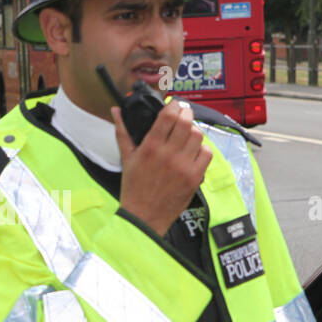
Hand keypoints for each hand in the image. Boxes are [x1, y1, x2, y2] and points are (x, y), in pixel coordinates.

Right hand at [115, 100, 210, 236]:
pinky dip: (202, 149)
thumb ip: (122, 131)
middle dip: (187, 114)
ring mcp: (183, 166)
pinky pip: (206, 154)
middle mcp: (169, 154)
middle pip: (186, 122)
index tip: (175, 105)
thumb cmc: (134, 188)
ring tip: (188, 134)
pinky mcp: (194, 177)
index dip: (175, 106)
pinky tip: (193, 152)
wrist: (144, 216)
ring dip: (194, 131)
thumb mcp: (126, 157)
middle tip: (184, 115)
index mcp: (151, 147)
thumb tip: (115, 111)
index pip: (168, 116)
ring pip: (198, 136)